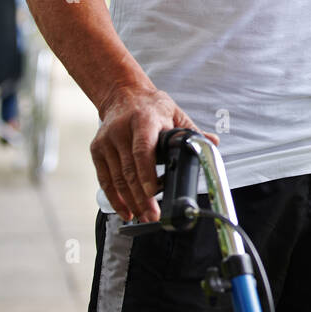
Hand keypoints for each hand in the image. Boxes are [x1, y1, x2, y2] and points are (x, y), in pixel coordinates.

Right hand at [91, 85, 218, 222]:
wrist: (123, 95)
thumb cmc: (152, 107)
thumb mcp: (174, 113)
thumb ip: (192, 131)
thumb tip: (213, 142)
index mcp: (144, 120)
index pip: (143, 149)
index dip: (147, 173)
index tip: (154, 192)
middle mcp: (122, 130)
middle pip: (130, 169)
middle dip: (141, 196)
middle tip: (153, 215)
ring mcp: (107, 140)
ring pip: (117, 178)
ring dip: (130, 201)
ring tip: (143, 216)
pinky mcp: (97, 149)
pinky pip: (105, 179)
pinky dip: (115, 197)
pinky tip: (126, 210)